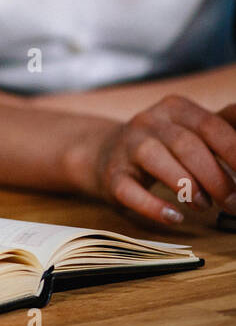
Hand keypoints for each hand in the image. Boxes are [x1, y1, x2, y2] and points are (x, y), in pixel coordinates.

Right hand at [68, 97, 235, 226]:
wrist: (104, 152)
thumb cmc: (163, 146)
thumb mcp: (193, 129)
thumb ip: (225, 129)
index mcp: (176, 108)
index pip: (210, 126)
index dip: (234, 151)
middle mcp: (148, 122)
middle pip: (186, 145)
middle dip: (217, 178)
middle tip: (234, 203)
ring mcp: (126, 147)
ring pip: (155, 159)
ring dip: (187, 187)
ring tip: (204, 206)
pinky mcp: (111, 174)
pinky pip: (129, 190)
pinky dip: (153, 206)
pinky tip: (174, 216)